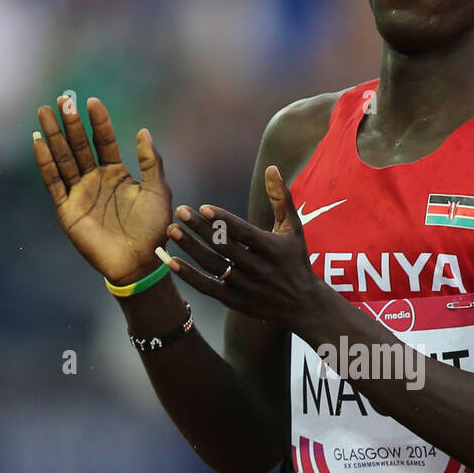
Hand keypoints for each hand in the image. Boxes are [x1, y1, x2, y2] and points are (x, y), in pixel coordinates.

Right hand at [34, 95, 172, 285]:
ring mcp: (80, 193)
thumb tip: (143, 131)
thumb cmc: (153, 229)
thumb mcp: (158, 192)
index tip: (93, 101)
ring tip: (44, 112)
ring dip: (53, 136)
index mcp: (117, 174)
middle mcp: (95, 180)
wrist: (139, 262)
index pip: (103, 141)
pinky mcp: (68, 209)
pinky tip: (38, 142)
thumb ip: (151, 162)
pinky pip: (54, 182)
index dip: (98, 122)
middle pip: (79, 146)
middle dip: (70, 123)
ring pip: (63, 159)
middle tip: (62, 99)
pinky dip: (45, 163)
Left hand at [161, 166, 320, 326]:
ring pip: (213, 265)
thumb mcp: (293, 229)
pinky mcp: (235, 301)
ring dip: (191, 248)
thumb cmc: (295, 260)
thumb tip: (272, 168)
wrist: (303, 305)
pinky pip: (207, 286)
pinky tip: (170, 260)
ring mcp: (245, 286)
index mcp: (271, 249)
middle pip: (224, 247)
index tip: (203, 208)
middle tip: (180, 212)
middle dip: (200, 229)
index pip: (244, 233)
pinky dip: (188, 274)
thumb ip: (281, 198)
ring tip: (172, 230)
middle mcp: (258, 269)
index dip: (223, 221)